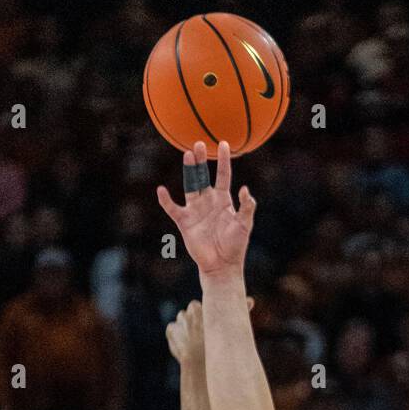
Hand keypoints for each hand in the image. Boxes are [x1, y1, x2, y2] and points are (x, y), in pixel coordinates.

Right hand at [157, 141, 255, 277]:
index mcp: (223, 200)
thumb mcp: (244, 225)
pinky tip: (161, 190)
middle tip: (199, 144)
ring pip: (190, 185)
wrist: (222, 265)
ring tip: (188, 155)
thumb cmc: (235, 246)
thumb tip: (245, 189)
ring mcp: (195, 210)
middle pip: (203, 175)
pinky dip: (166, 201)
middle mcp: (208, 201)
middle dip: (201, 160)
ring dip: (189, 171)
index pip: (223, 175)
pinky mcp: (185, 222)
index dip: (224, 160)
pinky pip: (173, 208)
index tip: (224, 144)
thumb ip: (247, 207)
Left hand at [166, 295, 254, 363]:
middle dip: (193, 322)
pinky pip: (172, 330)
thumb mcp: (231, 327)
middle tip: (201, 336)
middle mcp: (187, 312)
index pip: (198, 307)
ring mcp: (178, 322)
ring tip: (193, 343)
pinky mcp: (171, 331)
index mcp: (197, 308)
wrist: (200, 365)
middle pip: (189, 314)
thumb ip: (242, 309)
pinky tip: (184, 345)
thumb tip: (251, 300)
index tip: (207, 328)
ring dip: (185, 329)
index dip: (203, 318)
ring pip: (181, 321)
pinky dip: (176, 336)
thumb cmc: (219, 345)